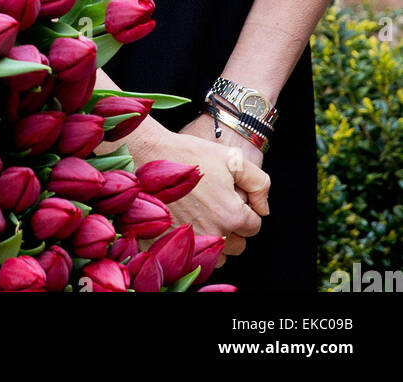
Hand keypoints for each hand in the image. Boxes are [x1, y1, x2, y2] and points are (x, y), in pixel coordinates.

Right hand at [176, 114, 269, 256]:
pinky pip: (192, 258)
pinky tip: (186, 223)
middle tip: (217, 205)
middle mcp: (214, 233)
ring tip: (202, 215)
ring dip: (214, 240)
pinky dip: (193, 246)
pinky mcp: (171, 246)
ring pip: (216, 256)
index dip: (246, 210)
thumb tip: (264, 208)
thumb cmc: (189, 153)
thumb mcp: (232, 158)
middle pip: (237, 245)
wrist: (148, 155)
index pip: (253, 226)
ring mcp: (191, 242)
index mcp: (231, 214)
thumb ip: (259, 182)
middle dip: (233, 228)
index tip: (231, 197)